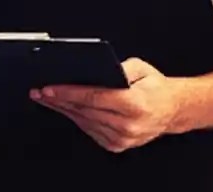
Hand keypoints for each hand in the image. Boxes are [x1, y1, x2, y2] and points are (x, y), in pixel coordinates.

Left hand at [31, 58, 184, 152]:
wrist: (172, 110)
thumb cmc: (156, 87)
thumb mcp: (142, 68)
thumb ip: (120, 66)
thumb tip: (95, 67)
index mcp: (135, 104)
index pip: (94, 97)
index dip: (69, 93)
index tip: (50, 88)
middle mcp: (128, 124)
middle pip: (84, 111)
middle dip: (59, 100)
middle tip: (40, 91)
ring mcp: (122, 138)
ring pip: (84, 122)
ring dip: (63, 110)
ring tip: (46, 98)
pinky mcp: (117, 145)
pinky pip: (90, 130)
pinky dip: (76, 119)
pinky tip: (64, 109)